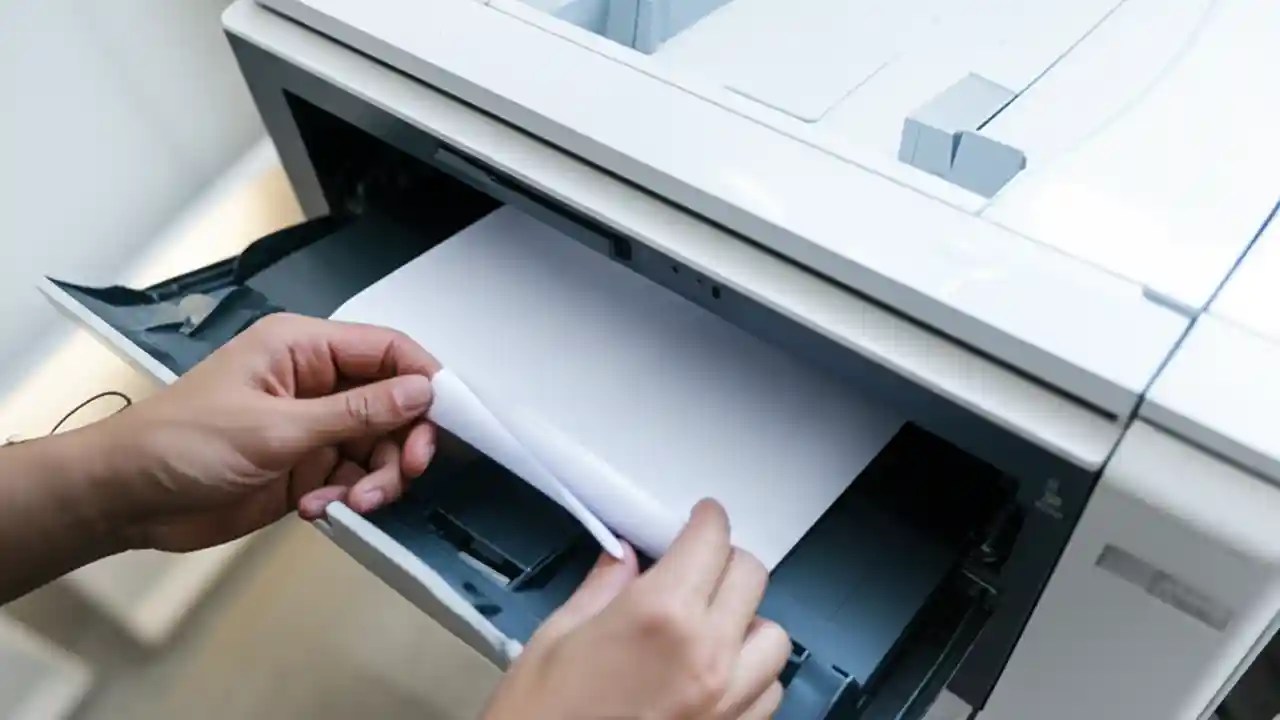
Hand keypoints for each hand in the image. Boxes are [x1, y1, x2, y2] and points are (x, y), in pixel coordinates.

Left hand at [98, 313, 439, 551]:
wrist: (127, 499)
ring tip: (350, 504)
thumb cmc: (180, 443)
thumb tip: (420, 391)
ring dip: (376, 480)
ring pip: (379, 448)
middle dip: (403, 443)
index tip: (447, 420)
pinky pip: (355, 480)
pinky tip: (318, 510)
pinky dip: (349, 499)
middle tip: (404, 473)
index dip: (424, 381)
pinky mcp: (306, 467)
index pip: (387, 350)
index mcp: (303, 349)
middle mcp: (314, 382)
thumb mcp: (276, 427)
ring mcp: (312, 426)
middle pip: (393, 404)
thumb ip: (356, 412)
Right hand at [484, 500, 789, 719]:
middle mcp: (706, 654)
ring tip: (710, 625)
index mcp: (659, 615)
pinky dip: (752, 675)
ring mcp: (727, 703)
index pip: (711, 541)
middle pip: (751, 577)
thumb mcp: (555, 639)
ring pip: (773, 637)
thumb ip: (603, 589)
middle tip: (697, 564)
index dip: (707, 520)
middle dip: (726, 561)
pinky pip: (769, 692)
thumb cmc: (537, 718)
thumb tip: (626, 559)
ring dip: (747, 621)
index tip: (701, 518)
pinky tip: (715, 674)